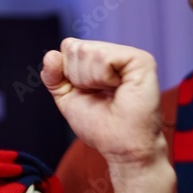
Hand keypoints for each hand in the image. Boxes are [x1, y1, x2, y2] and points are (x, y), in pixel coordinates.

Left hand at [41, 38, 163, 169]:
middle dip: (78, 77)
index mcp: (99, 60)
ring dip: (90, 80)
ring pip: (87, 51)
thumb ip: (53, 76)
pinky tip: (118, 88)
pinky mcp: (141, 60)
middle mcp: (114, 54)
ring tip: (110, 93)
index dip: (68, 72)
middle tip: (100, 94)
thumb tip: (51, 54)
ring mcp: (128, 55)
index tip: (86, 92)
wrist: (120, 146)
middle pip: (74, 47)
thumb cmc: (100, 126)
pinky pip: (104, 57)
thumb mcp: (66, 97)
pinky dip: (103, 78)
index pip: (68, 46)